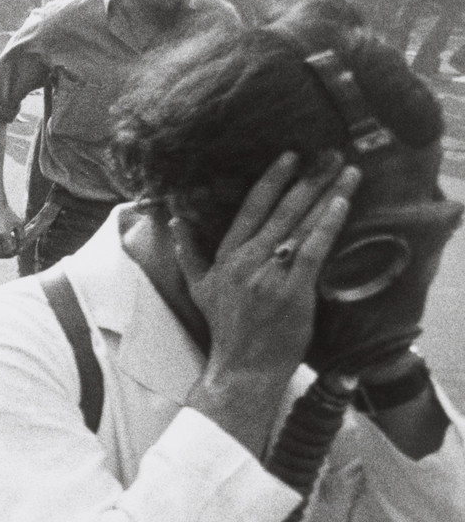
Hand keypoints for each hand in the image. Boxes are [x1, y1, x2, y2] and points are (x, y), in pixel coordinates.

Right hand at [0, 200, 22, 255]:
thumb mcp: (19, 223)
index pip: (9, 250)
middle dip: (6, 251)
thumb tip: (20, 248)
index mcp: (4, 235)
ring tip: (4, 244)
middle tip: (10, 246)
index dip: (13, 249)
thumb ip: (21, 237)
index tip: (15, 245)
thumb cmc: (8, 214)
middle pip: (0, 252)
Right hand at [183, 152, 361, 450]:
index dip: (271, 181)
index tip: (289, 156)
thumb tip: (174, 221)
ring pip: (300, 225)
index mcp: (225, 258)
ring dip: (327, 194)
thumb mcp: (198, 289)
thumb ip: (188, 253)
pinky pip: (312, 250)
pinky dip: (327, 225)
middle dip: (309, 179)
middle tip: (331, 153)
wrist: (242, 368)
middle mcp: (246, 262)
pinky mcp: (293, 291)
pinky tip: (342, 205)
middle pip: (281, 211)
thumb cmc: (227, 330)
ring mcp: (269, 276)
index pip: (249, 210)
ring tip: (348, 171)